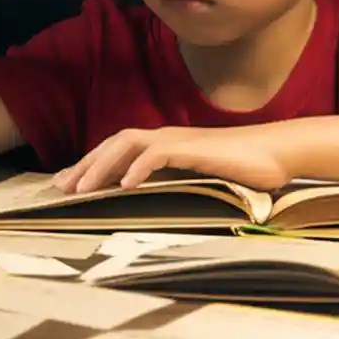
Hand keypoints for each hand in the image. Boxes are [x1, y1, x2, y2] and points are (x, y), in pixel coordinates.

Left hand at [51, 126, 291, 193]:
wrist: (277, 154)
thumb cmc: (242, 169)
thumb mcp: (198, 178)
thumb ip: (173, 182)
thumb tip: (147, 201)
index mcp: (164, 144)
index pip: (116, 148)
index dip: (89, 163)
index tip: (65, 184)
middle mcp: (166, 137)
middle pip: (114, 143)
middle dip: (85, 165)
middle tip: (61, 189)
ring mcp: (180, 140)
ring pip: (128, 144)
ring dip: (103, 165)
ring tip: (83, 189)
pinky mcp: (195, 149)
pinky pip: (160, 153)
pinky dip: (140, 167)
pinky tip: (126, 185)